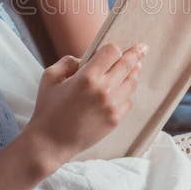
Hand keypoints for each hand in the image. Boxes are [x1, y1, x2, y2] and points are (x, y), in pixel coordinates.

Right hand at [25, 43, 146, 167]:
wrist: (51, 142)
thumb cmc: (47, 109)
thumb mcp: (49, 77)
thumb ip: (67, 62)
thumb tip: (83, 58)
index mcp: (87, 77)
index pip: (112, 52)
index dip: (114, 48)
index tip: (115, 48)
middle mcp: (103, 90)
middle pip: (127, 65)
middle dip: (136, 54)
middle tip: (142, 48)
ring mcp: (112, 106)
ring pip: (131, 82)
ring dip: (134, 72)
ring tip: (137, 66)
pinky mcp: (115, 120)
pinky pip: (128, 101)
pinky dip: (126, 94)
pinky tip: (122, 90)